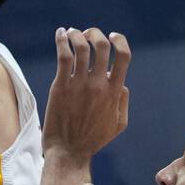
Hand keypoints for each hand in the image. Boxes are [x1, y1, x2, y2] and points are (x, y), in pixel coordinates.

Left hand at [42, 27, 130, 163]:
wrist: (68, 153)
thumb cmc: (92, 140)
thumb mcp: (119, 124)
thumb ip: (123, 101)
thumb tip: (121, 82)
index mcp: (114, 92)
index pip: (123, 56)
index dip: (120, 40)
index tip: (112, 36)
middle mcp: (98, 85)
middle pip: (102, 46)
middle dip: (95, 33)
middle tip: (87, 33)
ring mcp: (79, 85)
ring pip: (81, 47)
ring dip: (77, 34)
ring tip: (72, 32)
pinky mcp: (61, 87)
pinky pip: (63, 56)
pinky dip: (62, 40)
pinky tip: (60, 34)